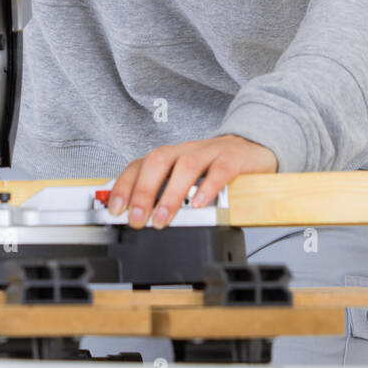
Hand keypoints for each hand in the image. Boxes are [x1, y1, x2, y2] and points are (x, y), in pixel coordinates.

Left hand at [107, 134, 277, 228]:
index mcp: (171, 157)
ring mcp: (210, 153)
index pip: (140, 165)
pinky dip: (208, 187)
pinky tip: (199, 203)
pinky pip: (220, 170)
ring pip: (186, 165)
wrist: (252, 147)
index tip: (115, 209)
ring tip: (163, 218)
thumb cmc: (212, 167)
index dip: (124, 186)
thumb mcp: (185, 179)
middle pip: (158, 160)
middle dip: (143, 190)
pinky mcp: (233, 159)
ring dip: (171, 194)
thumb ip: (165, 194)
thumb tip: (139, 220)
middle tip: (136, 219)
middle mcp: (186, 151)